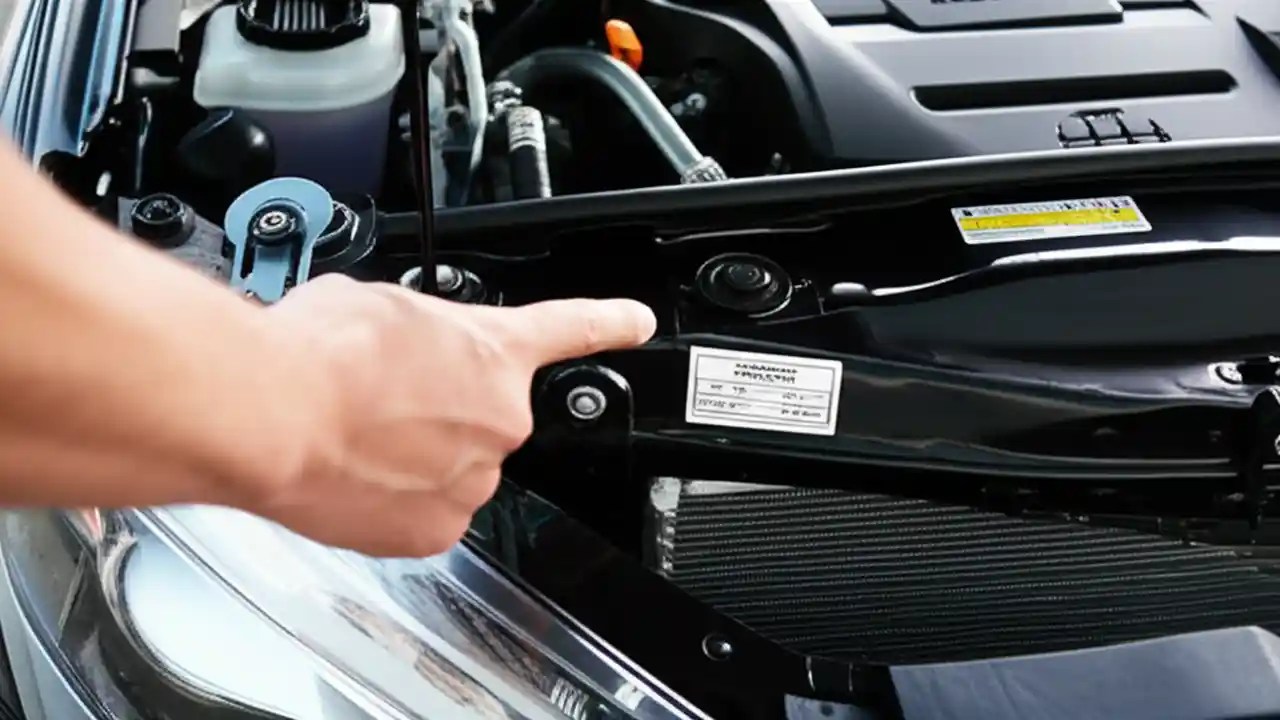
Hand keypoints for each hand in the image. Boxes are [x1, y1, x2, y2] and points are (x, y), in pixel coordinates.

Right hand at [245, 274, 655, 556]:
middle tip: (379, 402)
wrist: (274, 413)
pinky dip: (393, 502)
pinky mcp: (436, 532)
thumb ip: (419, 332)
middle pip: (483, 417)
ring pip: (452, 469)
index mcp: (494, 352)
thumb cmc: (319, 352)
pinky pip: (424, 514)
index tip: (636, 323)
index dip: (608, 325)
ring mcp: (473, 481)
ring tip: (355, 436)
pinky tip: (355, 475)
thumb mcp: (381, 305)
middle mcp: (500, 419)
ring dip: (413, 457)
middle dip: (439, 411)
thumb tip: (402, 350)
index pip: (570, 330)